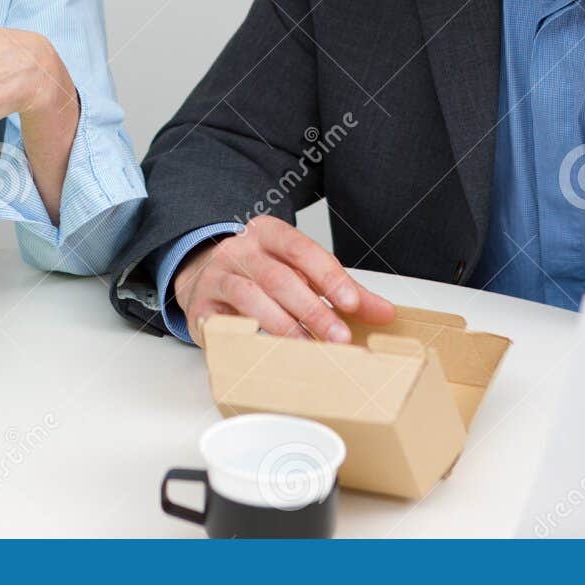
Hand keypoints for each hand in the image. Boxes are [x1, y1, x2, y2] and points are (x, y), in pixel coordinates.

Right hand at [172, 215, 396, 345]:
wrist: (202, 277)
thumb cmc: (259, 275)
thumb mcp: (299, 272)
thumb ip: (341, 290)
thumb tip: (384, 313)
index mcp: (267, 233)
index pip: (301, 249)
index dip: (328, 275)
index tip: (352, 304)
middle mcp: (239, 250)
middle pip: (279, 277)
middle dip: (313, 310)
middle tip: (340, 337)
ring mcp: (217, 276)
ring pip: (251, 298)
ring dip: (285, 326)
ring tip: (312, 349)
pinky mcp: (200, 306)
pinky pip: (225, 322)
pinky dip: (250, 337)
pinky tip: (270, 352)